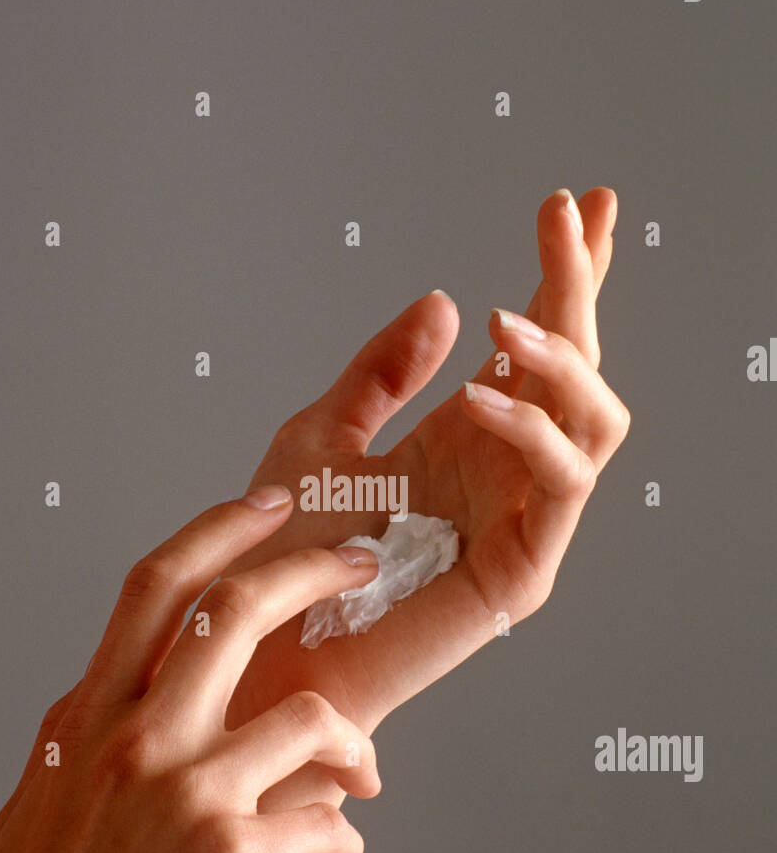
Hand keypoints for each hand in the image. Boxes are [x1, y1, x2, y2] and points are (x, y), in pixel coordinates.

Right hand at [0, 491, 378, 852]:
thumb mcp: (41, 797)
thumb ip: (84, 731)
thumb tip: (119, 693)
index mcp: (88, 714)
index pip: (158, 585)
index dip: (221, 527)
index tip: (271, 503)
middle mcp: (136, 735)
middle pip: (242, 608)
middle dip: (318, 570)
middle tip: (363, 565)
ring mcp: (187, 791)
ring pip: (315, 714)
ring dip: (356, 744)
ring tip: (363, 776)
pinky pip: (328, 817)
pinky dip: (344, 835)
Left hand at [226, 188, 629, 735]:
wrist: (255, 650)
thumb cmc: (279, 556)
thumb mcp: (322, 435)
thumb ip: (382, 373)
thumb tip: (445, 303)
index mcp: (466, 436)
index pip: (537, 344)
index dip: (567, 274)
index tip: (582, 202)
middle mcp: (504, 471)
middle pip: (579, 366)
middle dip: (581, 286)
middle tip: (567, 217)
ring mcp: (520, 519)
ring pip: (597, 422)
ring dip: (566, 359)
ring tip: (511, 318)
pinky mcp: (521, 572)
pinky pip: (562, 488)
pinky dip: (533, 433)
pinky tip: (481, 397)